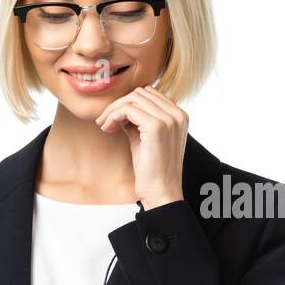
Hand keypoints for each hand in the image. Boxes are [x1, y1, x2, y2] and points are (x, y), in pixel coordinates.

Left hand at [94, 85, 187, 209]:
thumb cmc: (153, 170)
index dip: (129, 103)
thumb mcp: (147, 138)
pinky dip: (113, 116)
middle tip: (105, 121)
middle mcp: (177, 114)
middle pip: (141, 92)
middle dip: (119, 104)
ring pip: (132, 98)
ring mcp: (168, 119)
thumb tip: (121, 108)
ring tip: (105, 125)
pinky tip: (108, 129)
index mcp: (180, 116)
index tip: (115, 119)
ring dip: (113, 110)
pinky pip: (127, 109)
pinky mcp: (156, 126)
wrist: (161, 191)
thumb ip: (139, 120)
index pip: (150, 93)